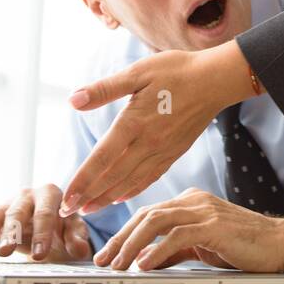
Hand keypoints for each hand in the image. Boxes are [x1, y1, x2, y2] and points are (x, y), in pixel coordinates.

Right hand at [0, 183, 92, 261]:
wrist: (48, 227)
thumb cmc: (62, 227)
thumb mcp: (73, 232)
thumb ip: (77, 238)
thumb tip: (81, 249)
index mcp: (50, 193)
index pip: (45, 213)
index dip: (42, 234)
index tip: (39, 255)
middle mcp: (27, 195)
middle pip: (18, 212)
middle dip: (13, 234)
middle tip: (7, 252)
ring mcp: (8, 203)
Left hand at [60, 41, 252, 216]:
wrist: (216, 80)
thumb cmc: (177, 70)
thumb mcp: (138, 72)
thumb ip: (105, 89)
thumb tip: (73, 100)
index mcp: (135, 122)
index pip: (102, 158)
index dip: (83, 180)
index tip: (67, 199)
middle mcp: (149, 143)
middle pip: (114, 176)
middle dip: (90, 196)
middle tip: (68, 212)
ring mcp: (163, 151)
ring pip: (131, 181)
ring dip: (107, 197)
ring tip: (89, 210)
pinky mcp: (174, 152)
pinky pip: (150, 177)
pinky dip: (133, 190)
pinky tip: (121, 197)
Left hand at [93, 189, 283, 273]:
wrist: (281, 243)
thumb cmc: (246, 246)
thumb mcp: (203, 247)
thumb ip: (176, 250)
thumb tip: (149, 260)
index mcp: (190, 202)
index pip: (148, 214)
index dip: (124, 233)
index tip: (107, 253)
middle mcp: (194, 201)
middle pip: (146, 215)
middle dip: (120, 239)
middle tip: (103, 259)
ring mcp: (204, 211)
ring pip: (156, 222)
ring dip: (132, 245)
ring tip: (118, 264)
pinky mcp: (214, 226)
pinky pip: (177, 236)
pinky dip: (157, 250)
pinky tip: (144, 264)